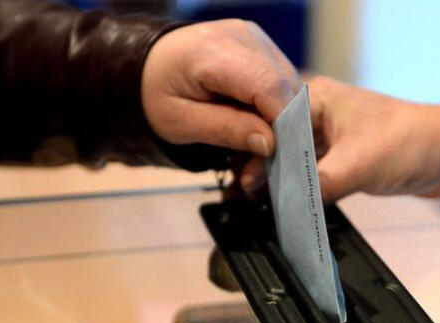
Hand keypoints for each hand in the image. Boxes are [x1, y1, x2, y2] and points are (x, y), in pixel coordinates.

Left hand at [141, 19, 300, 156]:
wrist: (149, 66)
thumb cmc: (157, 93)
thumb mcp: (180, 122)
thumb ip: (225, 129)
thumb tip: (270, 144)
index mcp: (215, 49)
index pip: (269, 86)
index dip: (282, 125)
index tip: (277, 158)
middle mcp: (244, 37)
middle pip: (284, 88)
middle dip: (280, 132)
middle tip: (258, 168)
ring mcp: (257, 39)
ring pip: (290, 89)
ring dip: (279, 125)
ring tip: (253, 151)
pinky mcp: (264, 48)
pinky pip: (284, 85)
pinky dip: (275, 113)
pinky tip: (255, 129)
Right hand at [239, 77, 439, 200]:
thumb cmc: (414, 142)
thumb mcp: (355, 166)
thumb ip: (314, 187)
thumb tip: (282, 209)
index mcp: (313, 100)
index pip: (268, 130)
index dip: (254, 161)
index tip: (241, 191)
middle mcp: (318, 116)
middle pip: (277, 149)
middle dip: (264, 177)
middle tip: (246, 207)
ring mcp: (332, 138)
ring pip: (295, 166)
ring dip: (284, 188)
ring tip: (264, 213)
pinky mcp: (346, 160)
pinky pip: (314, 178)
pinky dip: (304, 194)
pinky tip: (293, 212)